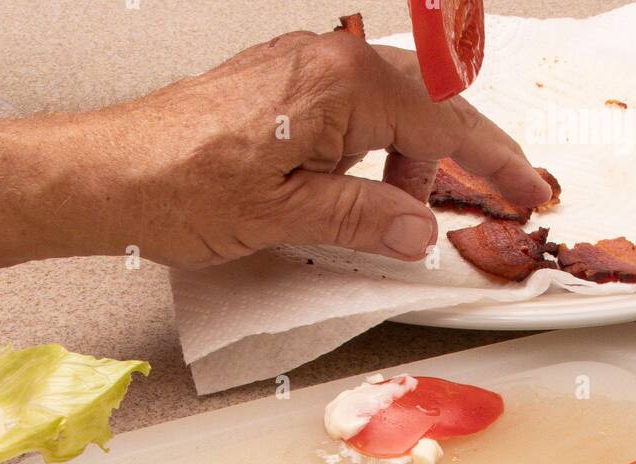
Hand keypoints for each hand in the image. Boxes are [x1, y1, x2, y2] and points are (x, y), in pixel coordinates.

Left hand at [73, 28, 550, 266]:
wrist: (108, 172)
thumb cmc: (178, 184)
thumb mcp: (286, 217)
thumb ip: (364, 220)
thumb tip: (418, 230)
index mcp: (341, 85)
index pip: (444, 126)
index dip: (493, 164)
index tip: (527, 191)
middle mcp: (325, 62)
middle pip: (425, 108)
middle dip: (460, 161)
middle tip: (491, 202)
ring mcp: (301, 70)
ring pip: (388, 110)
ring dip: (408, 162)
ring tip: (402, 216)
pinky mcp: (280, 88)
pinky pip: (351, 111)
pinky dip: (373, 150)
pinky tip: (362, 188)